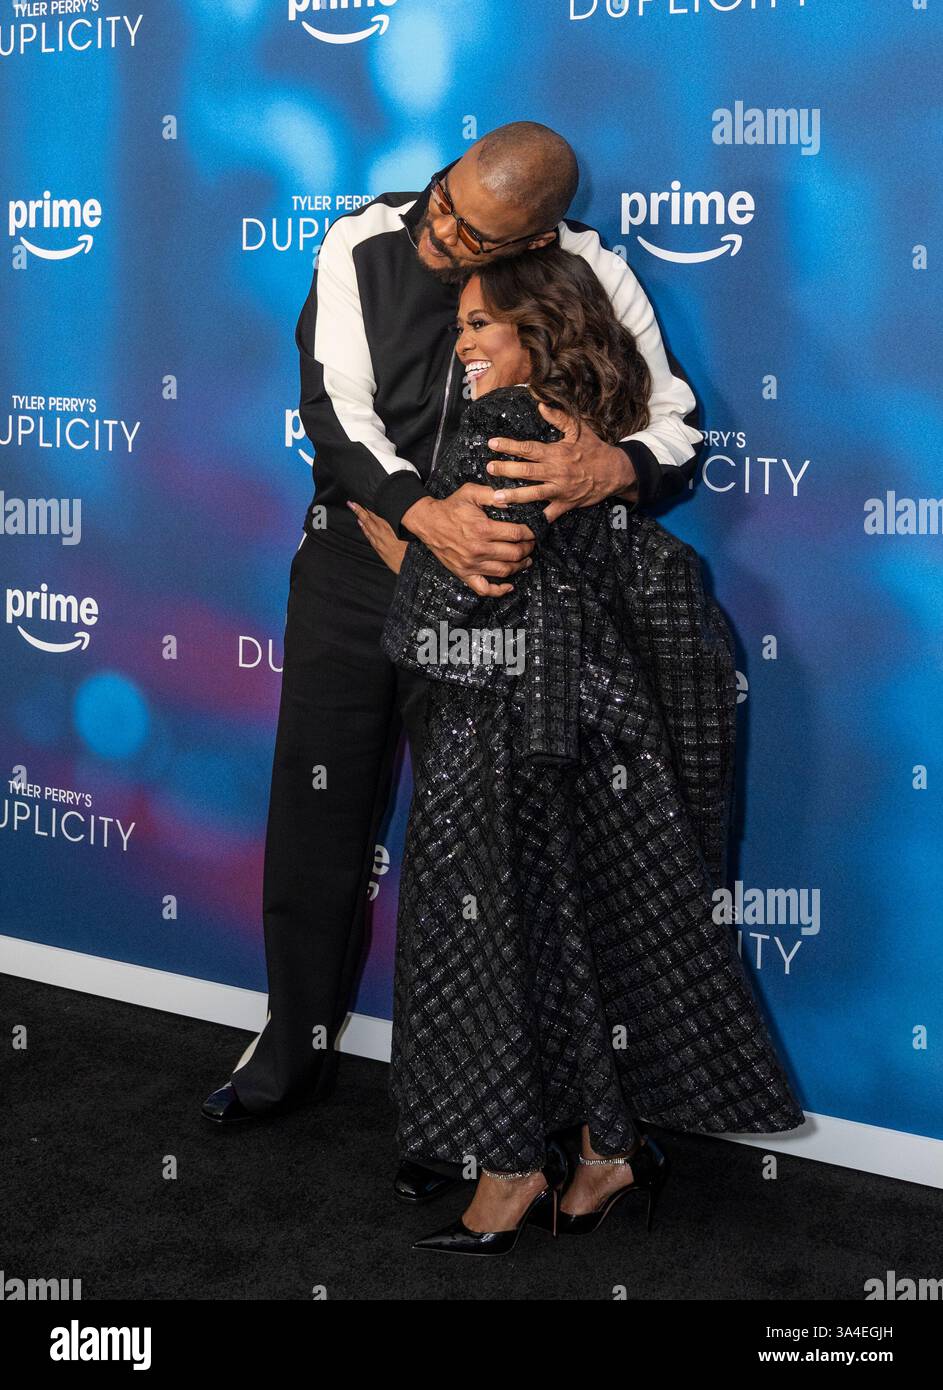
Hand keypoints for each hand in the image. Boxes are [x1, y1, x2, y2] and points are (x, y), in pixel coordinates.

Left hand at [348, 501, 407, 573]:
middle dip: (359, 511)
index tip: (360, 500)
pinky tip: (362, 526)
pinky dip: (365, 529)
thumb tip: (404, 515)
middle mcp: (380, 535)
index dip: (367, 507)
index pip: (374, 515)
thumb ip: (404, 524)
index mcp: (387, 529)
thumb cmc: (411, 552)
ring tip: (355, 511)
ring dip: (361, 519)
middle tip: (351, 503)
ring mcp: (378, 543)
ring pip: (367, 528)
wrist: (407, 568)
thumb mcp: (410, 534)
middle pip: (367, 520)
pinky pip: (369, 537)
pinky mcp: (379, 550)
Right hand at [400, 486, 534, 597]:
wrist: (428, 523)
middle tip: (532, 544)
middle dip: (528, 548)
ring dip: (520, 566)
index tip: (534, 531)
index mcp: (483, 529)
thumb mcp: (471, 492)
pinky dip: (499, 590)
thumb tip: (511, 499)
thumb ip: (492, 494)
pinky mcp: (464, 574)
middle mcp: (479, 549)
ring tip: (526, 559)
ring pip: (505, 571)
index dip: (530, 533)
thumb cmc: (451, 507)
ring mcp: (472, 564)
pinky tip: (509, 586)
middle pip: (514, 554)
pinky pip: (484, 589)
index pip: (517, 534)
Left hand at [485, 402, 638, 522]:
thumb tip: (540, 404)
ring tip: (496, 498)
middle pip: (526, 471)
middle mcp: (556, 472)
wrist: (615, 472)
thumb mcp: (579, 430)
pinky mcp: (565, 504)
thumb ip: (558, 417)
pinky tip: (521, 524)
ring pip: (533, 494)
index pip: (528, 448)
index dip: (509, 446)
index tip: (492, 443)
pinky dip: (536, 521)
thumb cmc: (595, 450)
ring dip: (514, 496)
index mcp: (556, 453)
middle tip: (489, 468)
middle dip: (505, 470)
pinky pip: (548, 515)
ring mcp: (560, 490)